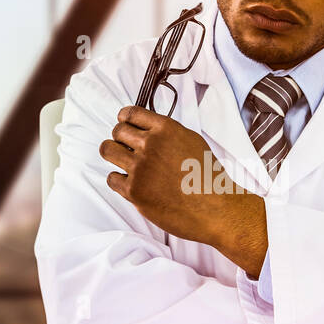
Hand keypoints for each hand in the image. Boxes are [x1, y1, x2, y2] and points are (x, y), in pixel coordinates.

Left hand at [101, 106, 267, 275]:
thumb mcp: (192, 141)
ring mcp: (140, 168)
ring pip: (108, 150)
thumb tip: (147, 131)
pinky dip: (118, 180)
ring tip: (122, 162)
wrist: (215, 209)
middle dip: (120, 137)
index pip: (131, 113)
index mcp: (166, 129)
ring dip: (113, 154)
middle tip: (126, 147)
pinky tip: (131, 183)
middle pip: (117, 130)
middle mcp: (150, 145)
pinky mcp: (134, 191)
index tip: (124, 124)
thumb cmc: (208, 178)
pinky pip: (112, 178)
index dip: (124, 119)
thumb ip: (167, 134)